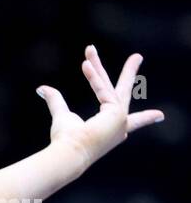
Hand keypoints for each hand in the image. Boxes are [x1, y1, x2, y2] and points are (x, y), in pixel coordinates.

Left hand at [36, 44, 163, 167]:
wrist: (69, 153)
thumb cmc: (66, 141)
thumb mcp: (62, 116)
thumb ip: (56, 101)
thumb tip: (42, 88)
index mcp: (111, 131)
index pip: (131, 123)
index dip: (145, 119)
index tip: (159, 116)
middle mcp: (119, 126)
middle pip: (123, 93)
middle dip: (129, 73)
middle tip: (137, 57)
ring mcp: (120, 119)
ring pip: (109, 86)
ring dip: (96, 66)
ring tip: (89, 49)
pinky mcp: (117, 113)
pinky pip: (103, 89)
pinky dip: (93, 76)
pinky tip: (85, 63)